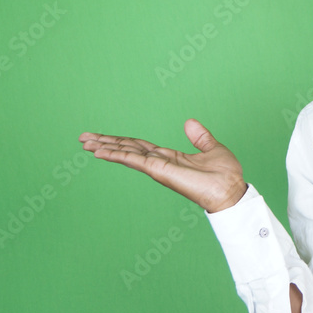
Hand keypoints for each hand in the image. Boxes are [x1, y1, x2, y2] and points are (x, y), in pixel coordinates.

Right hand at [79, 119, 246, 212]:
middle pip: (127, 149)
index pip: (139, 146)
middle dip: (105, 143)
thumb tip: (189, 122)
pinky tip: (100, 152)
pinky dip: (117, 155)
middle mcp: (159, 163)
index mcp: (169, 157)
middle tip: (82, 138)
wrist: (231, 190)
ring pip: (126, 154)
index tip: (102, 137)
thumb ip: (199, 136)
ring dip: (105, 147)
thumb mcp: (211, 148)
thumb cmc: (225, 175)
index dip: (120, 141)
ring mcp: (158, 168)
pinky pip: (134, 160)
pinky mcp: (160, 171)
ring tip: (84, 143)